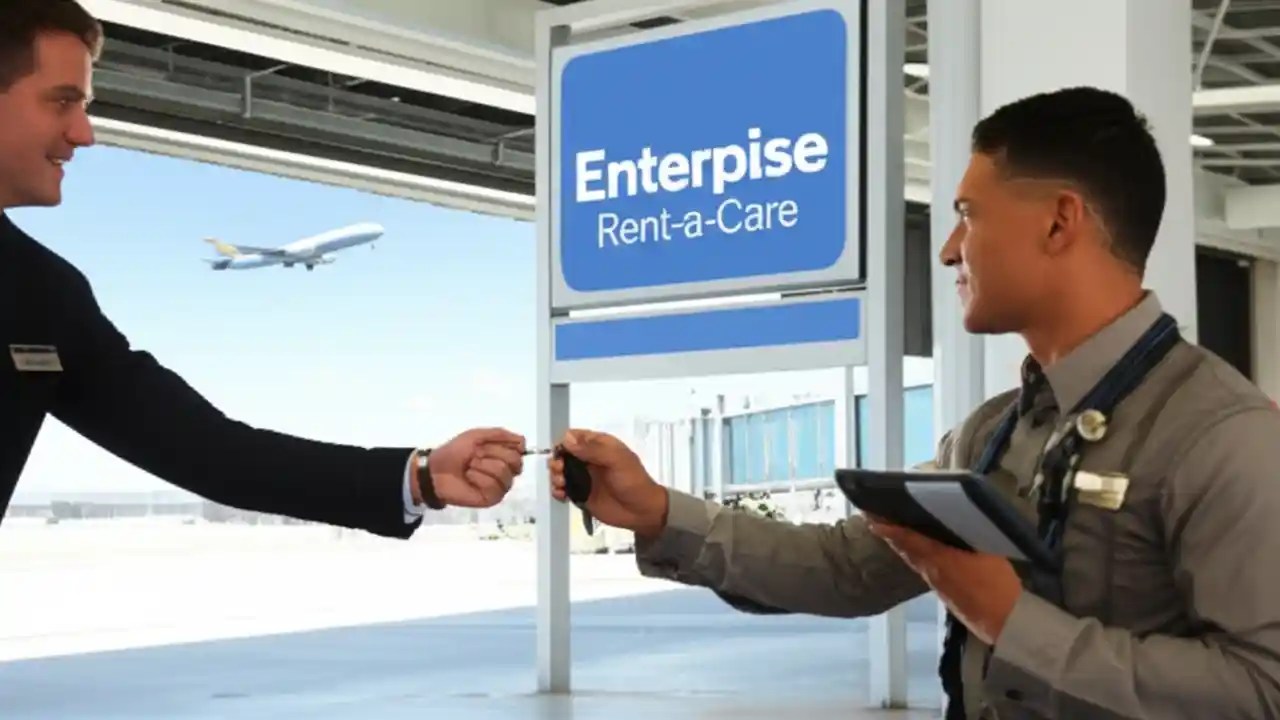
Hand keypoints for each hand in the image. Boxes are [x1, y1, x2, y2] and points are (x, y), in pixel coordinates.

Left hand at [426, 427, 525, 507]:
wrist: (435, 470)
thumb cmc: (455, 452)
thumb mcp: (476, 435)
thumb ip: (500, 434)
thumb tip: (523, 442)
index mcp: (503, 454)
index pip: (520, 448)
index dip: (504, 443)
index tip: (487, 443)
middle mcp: (506, 470)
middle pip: (516, 460)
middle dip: (491, 453)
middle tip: (475, 455)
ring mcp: (501, 485)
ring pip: (504, 472)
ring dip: (482, 465)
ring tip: (469, 467)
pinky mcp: (493, 498)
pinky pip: (494, 486)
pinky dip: (478, 478)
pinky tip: (469, 478)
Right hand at [547, 429, 667, 538]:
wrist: (641, 511)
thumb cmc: (633, 481)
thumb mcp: (617, 460)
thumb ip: (593, 449)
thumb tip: (567, 439)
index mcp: (599, 445)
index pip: (574, 436)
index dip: (564, 442)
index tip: (562, 453)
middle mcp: (589, 459)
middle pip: (563, 454)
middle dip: (556, 460)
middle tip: (560, 471)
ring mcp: (584, 477)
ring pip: (560, 471)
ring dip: (555, 476)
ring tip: (561, 485)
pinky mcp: (580, 494)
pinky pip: (563, 489)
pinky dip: (557, 491)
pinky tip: (561, 495)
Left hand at [866, 516, 1021, 644]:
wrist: (1004, 619)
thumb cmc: (998, 582)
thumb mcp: (987, 550)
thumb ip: (968, 535)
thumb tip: (957, 521)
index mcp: (939, 557)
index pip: (907, 539)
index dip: (888, 527)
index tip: (871, 515)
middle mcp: (930, 569)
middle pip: (904, 547)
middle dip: (889, 532)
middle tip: (874, 515)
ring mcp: (935, 582)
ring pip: (911, 557)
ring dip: (899, 542)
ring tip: (890, 525)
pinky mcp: (942, 591)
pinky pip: (921, 566)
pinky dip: (913, 553)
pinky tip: (917, 547)